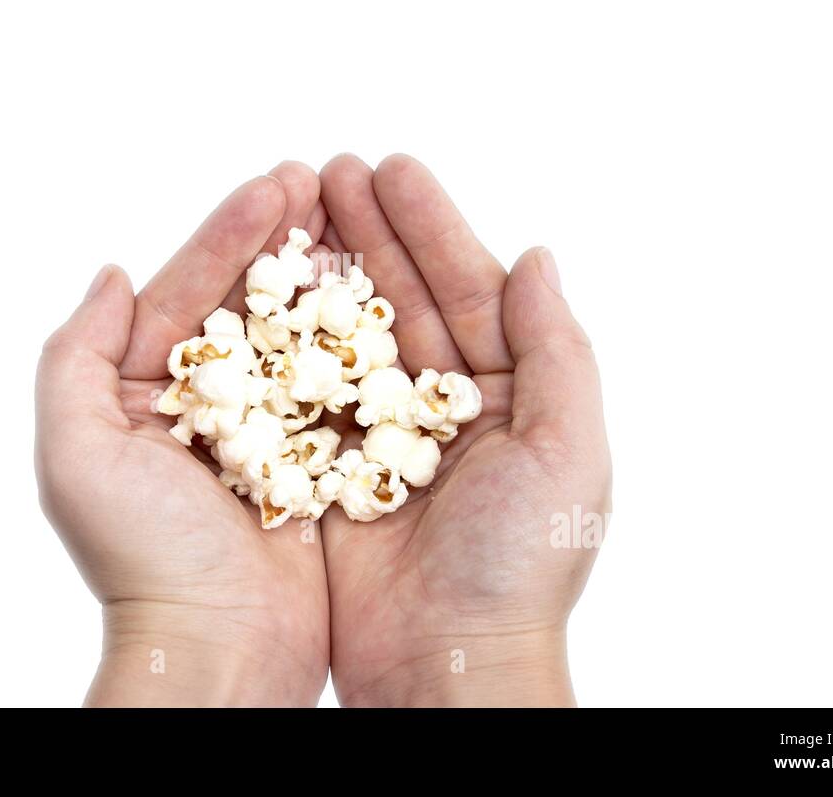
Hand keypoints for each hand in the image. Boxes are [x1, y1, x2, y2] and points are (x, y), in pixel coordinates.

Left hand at [34, 163, 330, 706]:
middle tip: (322, 181)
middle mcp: (201, 407)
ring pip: (293, 335)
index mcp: (142, 396)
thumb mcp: (77, 453)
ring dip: (321, 278)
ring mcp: (259, 433)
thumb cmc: (141, 559)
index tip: (276, 186)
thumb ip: (76, 356)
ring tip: (355, 218)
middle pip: (243, 304)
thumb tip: (109, 273)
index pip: (184, 294)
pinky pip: (333, 387)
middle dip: (280, 240)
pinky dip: (354, 341)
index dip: (226, 236)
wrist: (220, 650)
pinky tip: (380, 296)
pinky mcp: (311, 462)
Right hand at [316, 154, 611, 706]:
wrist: (448, 663)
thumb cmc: (520, 564)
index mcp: (510, 395)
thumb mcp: (565, 448)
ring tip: (295, 208)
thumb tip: (539, 256)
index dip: (432, 227)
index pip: (472, 289)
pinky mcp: (333, 466)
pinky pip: (310, 389)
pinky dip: (291, 339)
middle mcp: (446, 406)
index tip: (392, 169)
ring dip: (328, 272)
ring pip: (355, 333)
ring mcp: (386, 435)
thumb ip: (556, 348)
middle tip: (330, 169)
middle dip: (371, 232)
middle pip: (407, 298)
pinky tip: (267, 290)